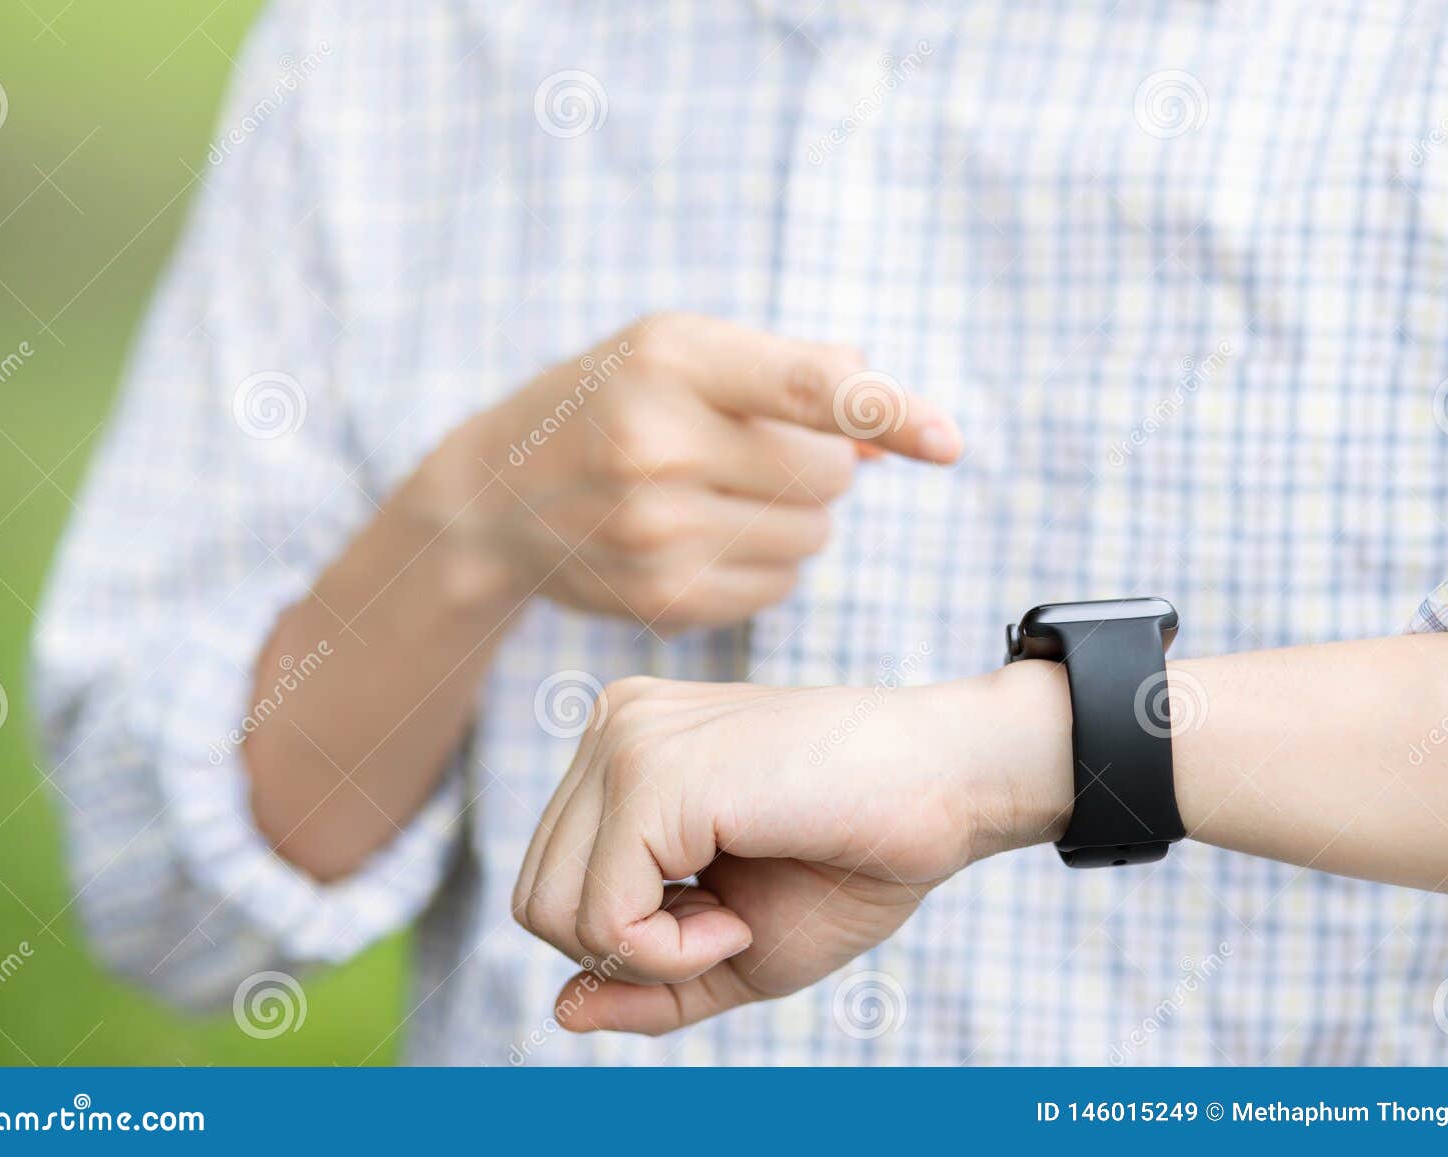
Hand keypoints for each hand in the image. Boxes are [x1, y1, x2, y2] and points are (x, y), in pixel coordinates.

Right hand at [423, 313, 962, 630]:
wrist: (498, 496)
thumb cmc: (614, 402)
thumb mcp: (684, 351)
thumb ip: (798, 372)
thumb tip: (900, 433)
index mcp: (671, 361)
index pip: (806, 388)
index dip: (888, 411)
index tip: (949, 442)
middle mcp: (657, 447)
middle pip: (829, 473)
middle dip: (820, 460)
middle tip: (754, 450)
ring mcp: (656, 533)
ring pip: (814, 537)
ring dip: (796, 515)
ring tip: (720, 492)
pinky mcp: (664, 601)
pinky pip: (781, 587)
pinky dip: (766, 563)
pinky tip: (703, 537)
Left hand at [511, 664, 1071, 1033]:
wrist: (950, 785)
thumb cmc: (853, 855)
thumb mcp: (733, 946)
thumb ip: (643, 979)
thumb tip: (558, 1014)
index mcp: (625, 749)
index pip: (555, 881)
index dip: (634, 941)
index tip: (725, 915)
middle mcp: (614, 728)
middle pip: (538, 897)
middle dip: (629, 950)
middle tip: (727, 923)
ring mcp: (627, 741)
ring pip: (552, 909)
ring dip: (651, 953)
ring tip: (734, 913)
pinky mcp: (653, 773)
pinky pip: (602, 917)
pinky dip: (670, 953)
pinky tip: (738, 915)